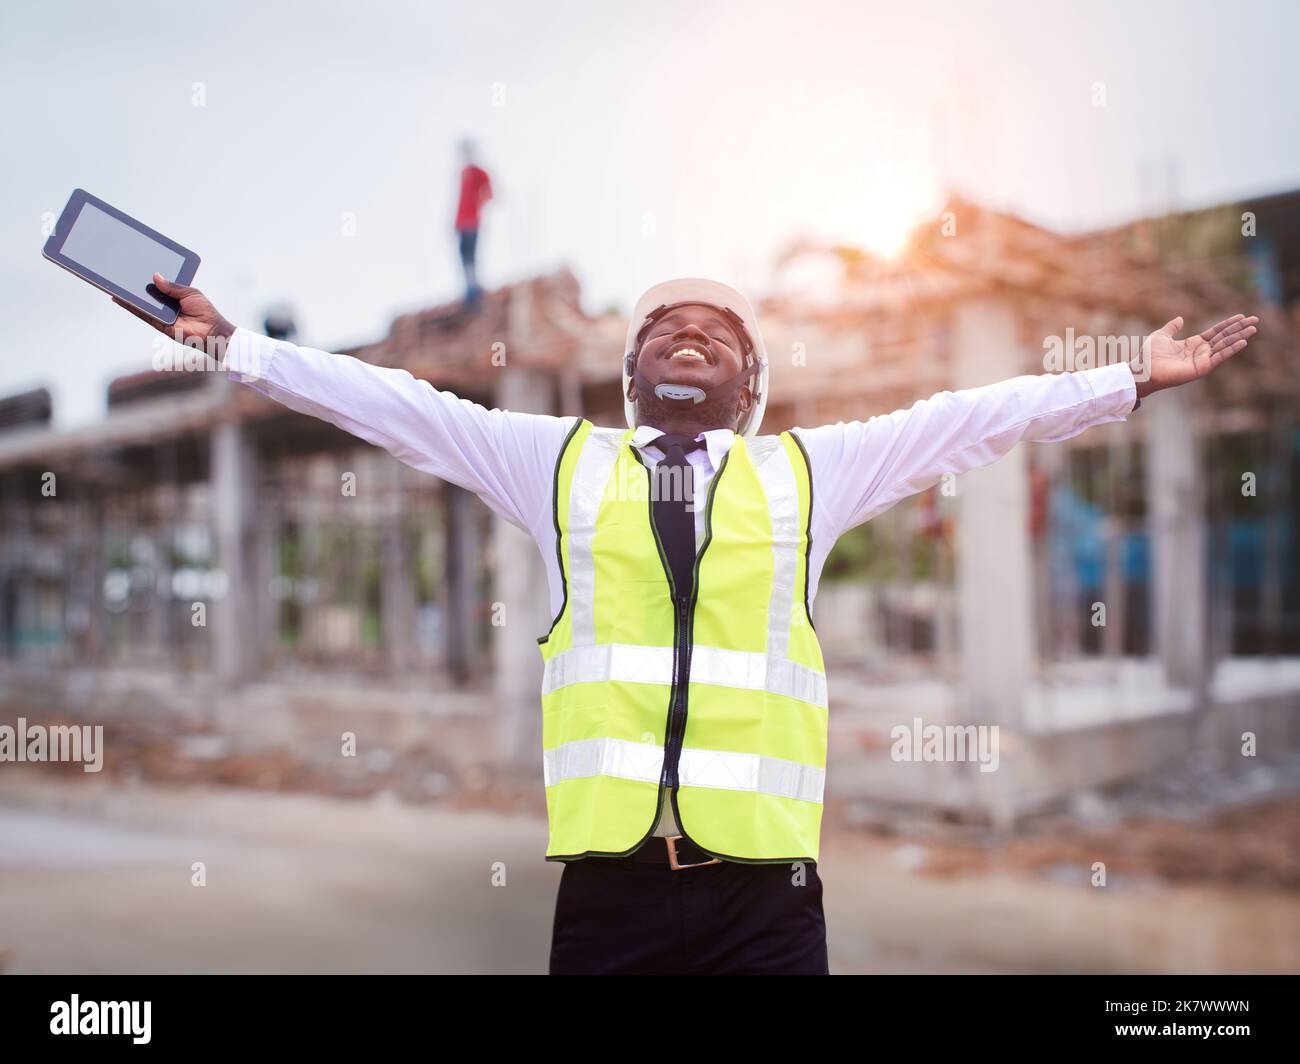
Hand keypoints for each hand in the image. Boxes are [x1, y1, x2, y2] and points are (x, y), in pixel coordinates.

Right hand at [113, 273, 236, 359]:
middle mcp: (166, 305)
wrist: (212, 331)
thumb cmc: (205, 312)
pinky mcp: (159, 324)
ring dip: (128, 295)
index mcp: (174, 296)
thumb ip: (172, 286)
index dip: (147, 278)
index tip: (135, 268)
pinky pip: (143, 314)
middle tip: (121, 274)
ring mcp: (161, 315)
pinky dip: (132, 306)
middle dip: (134, 285)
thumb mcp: (189, 292)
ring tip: (115, 284)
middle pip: (147, 294)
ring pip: (141, 303)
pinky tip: (121, 298)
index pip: (158, 285)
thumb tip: (155, 276)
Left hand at [1134, 313, 1257, 397]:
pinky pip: (1219, 357)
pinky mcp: (1201, 368)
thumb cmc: (1149, 355)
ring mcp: (1202, 360)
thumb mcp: (1161, 335)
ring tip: (1253, 328)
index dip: (1228, 324)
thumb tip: (1180, 318)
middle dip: (1239, 328)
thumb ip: (1172, 327)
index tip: (1241, 316)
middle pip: (1224, 337)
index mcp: (1192, 344)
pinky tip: (1242, 341)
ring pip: (1225, 345)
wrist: (1143, 370)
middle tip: (1255, 320)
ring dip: (1239, 336)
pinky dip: (1231, 349)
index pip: (1215, 332)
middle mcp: (1200, 352)